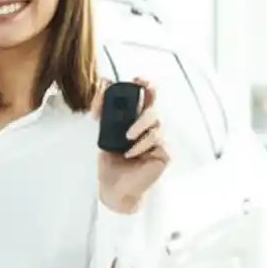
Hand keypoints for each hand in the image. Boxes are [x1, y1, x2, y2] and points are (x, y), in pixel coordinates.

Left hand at [90, 77, 170, 213]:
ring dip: (139, 126)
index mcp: (136, 121)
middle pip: (153, 106)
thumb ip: (102, 110)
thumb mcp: (102, 132)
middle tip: (143, 88)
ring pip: (155, 121)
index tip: (137, 79)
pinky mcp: (164, 154)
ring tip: (126, 138)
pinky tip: (130, 154)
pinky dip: (141, 145)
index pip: (145, 98)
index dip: (146, 86)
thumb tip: (104, 83)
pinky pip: (157, 140)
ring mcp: (158, 140)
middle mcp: (149, 128)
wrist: (113, 188)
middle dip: (149, 95)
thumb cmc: (110, 161)